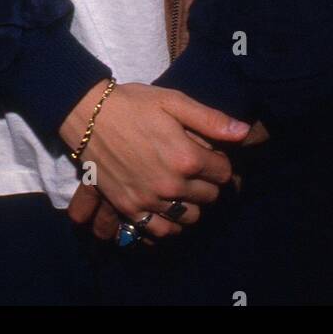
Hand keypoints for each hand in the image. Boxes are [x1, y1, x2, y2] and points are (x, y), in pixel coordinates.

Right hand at [60, 81, 249, 241]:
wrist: (89, 115)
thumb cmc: (133, 104)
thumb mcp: (173, 102)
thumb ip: (210, 119)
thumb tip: (243, 132)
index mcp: (186, 157)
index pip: (224, 173)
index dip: (220, 162)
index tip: (209, 154)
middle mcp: (171, 185)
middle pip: (209, 197)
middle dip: (207, 182)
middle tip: (195, 169)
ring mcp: (149, 200)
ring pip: (189, 218)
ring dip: (192, 205)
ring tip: (183, 189)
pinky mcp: (130, 209)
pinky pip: (161, 231)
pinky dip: (169, 225)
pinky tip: (167, 210)